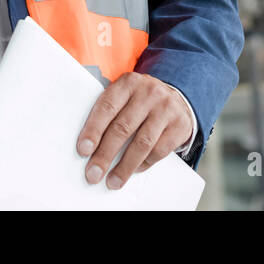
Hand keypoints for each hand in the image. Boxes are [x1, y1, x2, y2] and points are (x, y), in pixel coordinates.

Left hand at [77, 72, 192, 189]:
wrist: (177, 98)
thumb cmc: (141, 101)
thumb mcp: (125, 96)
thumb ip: (109, 113)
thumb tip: (88, 147)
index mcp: (128, 83)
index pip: (107, 107)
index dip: (93, 130)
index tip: (83, 150)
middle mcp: (148, 93)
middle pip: (122, 128)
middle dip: (105, 154)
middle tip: (93, 173)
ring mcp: (166, 109)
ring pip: (142, 143)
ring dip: (125, 166)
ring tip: (113, 180)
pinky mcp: (180, 125)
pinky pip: (159, 150)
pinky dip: (144, 164)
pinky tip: (134, 170)